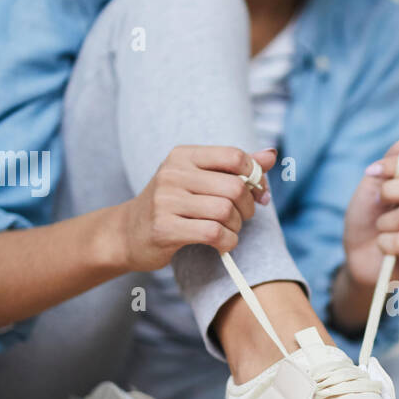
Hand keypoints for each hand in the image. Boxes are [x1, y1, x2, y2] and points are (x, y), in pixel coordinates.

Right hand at [116, 145, 275, 271]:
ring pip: (225, 211)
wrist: (128, 233)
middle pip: (234, 187)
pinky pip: (214, 233)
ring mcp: (166, 200)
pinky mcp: (165, 228)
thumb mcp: (199, 179)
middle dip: (247, 207)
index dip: (255, 177)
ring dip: (236, 226)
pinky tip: (221, 243)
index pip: (234, 156)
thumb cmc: (172, 205)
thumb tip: (271, 155)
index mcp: (183, 155)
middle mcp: (173, 173)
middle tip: (241, 217)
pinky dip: (227, 241)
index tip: (257, 193)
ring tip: (227, 230)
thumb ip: (236, 168)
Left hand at [342, 138, 398, 288]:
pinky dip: (383, 243)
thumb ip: (389, 165)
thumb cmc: (367, 221)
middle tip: (379, 201)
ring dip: (383, 222)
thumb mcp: (370, 188)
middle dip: (392, 190)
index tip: (373, 172)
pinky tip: (383, 247)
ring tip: (381, 229)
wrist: (356, 258)